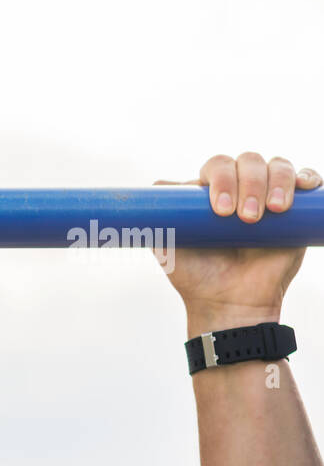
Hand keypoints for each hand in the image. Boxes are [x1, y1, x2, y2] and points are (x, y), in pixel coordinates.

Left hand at [153, 153, 320, 331]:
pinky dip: (307, 177)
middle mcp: (240, 189)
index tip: (220, 210)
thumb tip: (159, 184)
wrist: (230, 304)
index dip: (221, 179)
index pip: (217, 166)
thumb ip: (160, 218)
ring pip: (277, 166)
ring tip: (271, 212)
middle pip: (248, 162)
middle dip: (248, 184)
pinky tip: (304, 186)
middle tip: (246, 218)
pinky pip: (308, 179)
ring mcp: (269, 197)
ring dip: (276, 182)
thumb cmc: (197, 276)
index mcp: (210, 192)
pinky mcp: (298, 210)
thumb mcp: (169, 246)